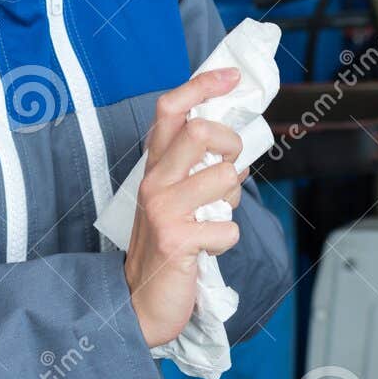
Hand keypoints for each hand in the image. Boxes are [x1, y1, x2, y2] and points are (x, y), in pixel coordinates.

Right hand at [124, 67, 247, 347]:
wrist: (140, 302)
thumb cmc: (166, 244)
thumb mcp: (176, 197)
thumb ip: (197, 168)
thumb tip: (238, 146)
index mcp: (154, 165)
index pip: (171, 108)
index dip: (202, 85)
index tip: (231, 76)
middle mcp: (154, 180)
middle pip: (201, 130)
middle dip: (231, 145)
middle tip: (229, 167)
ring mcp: (162, 208)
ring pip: (224, 177)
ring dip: (233, 199)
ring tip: (214, 217)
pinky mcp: (176, 239)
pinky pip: (228, 228)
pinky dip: (227, 240)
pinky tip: (207, 249)